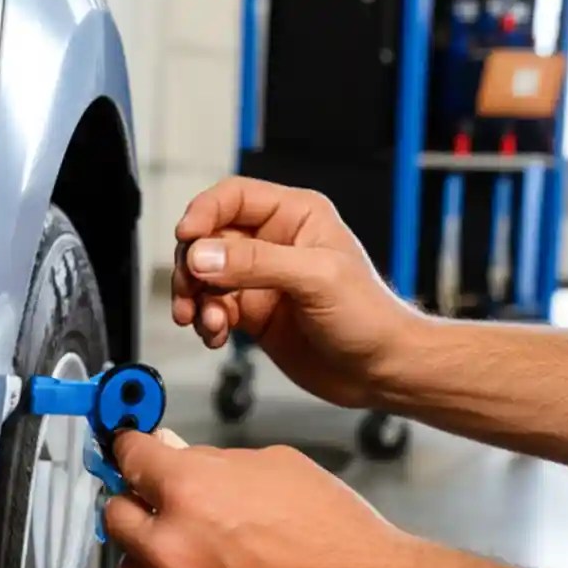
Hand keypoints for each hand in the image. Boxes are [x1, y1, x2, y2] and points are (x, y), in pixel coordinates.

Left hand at [104, 429, 415, 567]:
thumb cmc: (331, 533)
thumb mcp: (271, 465)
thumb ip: (209, 460)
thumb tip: (173, 452)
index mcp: (190, 492)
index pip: (130, 458)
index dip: (131, 447)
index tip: (130, 448)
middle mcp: (172, 548)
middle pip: (115, 513)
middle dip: (136, 499)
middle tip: (156, 495)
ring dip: (144, 552)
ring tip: (183, 544)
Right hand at [172, 177, 426, 407]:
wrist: (381, 370)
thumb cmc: (370, 316)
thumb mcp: (315, 278)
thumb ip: (257, 263)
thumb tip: (203, 255)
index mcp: (295, 216)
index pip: (232, 198)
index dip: (203, 214)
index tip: (187, 239)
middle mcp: (273, 242)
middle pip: (208, 238)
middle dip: (192, 265)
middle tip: (191, 290)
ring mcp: (260, 279)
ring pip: (204, 276)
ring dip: (195, 298)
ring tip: (206, 321)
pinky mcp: (252, 312)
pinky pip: (211, 308)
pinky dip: (205, 321)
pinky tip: (216, 335)